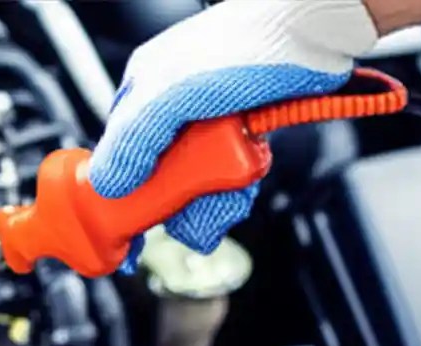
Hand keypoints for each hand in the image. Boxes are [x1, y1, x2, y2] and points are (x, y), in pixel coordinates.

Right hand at [89, 0, 378, 257]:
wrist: (312, 37)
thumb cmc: (246, 47)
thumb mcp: (170, 95)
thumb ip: (133, 140)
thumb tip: (108, 185)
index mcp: (143, 92)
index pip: (119, 158)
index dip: (128, 198)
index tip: (137, 233)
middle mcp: (172, 111)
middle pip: (160, 182)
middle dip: (182, 203)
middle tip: (200, 202)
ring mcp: (207, 126)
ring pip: (194, 188)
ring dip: (213, 201)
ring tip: (232, 187)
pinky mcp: (240, 136)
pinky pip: (225, 181)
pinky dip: (236, 189)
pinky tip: (245, 181)